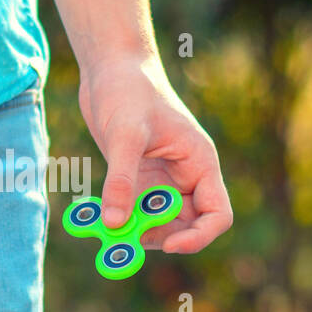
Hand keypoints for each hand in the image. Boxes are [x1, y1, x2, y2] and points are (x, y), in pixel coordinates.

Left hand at [79, 56, 232, 252]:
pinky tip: (94, 218)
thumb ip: (120, 179)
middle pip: (185, 226)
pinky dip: (117, 219)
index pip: (218, 214)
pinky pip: (132, 211)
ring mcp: (161, 180)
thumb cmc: (128, 89)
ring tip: (106, 229)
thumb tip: (113, 224)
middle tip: (124, 238)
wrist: (110, 67)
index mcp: (200, 163)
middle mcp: (185, 176)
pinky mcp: (137, 179)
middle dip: (158, 237)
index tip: (168, 244)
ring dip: (135, 231)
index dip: (199, 237)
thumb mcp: (124, 134)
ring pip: (157, 223)